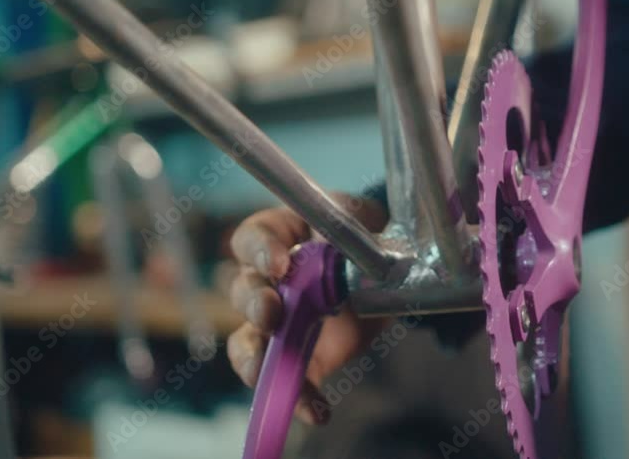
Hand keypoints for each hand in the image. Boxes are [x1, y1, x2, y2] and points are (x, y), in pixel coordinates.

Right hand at [226, 193, 388, 423]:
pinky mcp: (300, 355)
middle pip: (243, 291)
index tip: (279, 264)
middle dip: (254, 304)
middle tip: (270, 314)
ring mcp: (278, 322)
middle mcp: (266, 279)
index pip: (252, 239)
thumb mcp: (362, 219)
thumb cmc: (363, 232)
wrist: (386, 268)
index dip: (260, 252)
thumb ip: (350, 227)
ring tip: (263, 373)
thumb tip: (345, 246)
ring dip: (253, 358)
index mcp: (277, 235)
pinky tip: (315, 410)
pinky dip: (298, 397)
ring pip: (248, 341)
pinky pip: (288, 380)